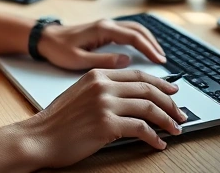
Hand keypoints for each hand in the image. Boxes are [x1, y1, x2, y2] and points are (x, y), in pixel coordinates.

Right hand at [19, 69, 187, 168]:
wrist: (39, 137)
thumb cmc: (57, 121)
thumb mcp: (80, 93)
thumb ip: (103, 89)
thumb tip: (132, 96)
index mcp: (97, 75)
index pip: (138, 75)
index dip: (160, 83)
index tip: (173, 92)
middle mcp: (103, 86)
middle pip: (147, 89)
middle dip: (169, 102)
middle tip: (180, 113)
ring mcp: (105, 104)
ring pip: (148, 108)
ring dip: (166, 120)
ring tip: (175, 129)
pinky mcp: (106, 125)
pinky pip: (140, 129)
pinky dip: (154, 137)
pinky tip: (158, 144)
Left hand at [37, 19, 166, 69]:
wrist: (44, 39)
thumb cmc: (58, 50)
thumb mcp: (79, 60)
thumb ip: (103, 61)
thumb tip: (126, 61)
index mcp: (103, 29)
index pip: (134, 37)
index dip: (149, 49)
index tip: (160, 61)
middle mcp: (107, 24)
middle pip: (138, 30)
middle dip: (153, 44)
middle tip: (163, 60)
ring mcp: (106, 25)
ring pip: (134, 28)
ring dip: (148, 40)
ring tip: (157, 55)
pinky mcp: (103, 30)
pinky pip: (127, 31)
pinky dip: (139, 38)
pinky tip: (143, 49)